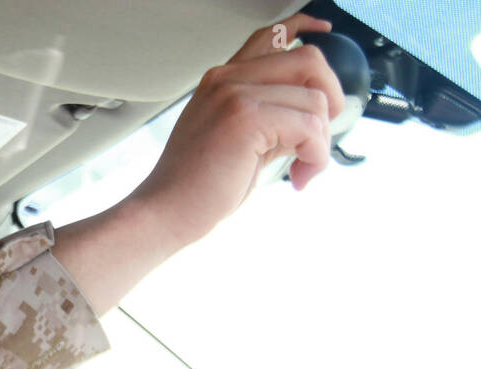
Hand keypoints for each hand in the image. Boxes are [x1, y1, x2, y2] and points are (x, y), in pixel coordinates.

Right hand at [127, 12, 343, 249]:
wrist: (165, 213)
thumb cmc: (195, 188)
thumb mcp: (233, 139)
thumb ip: (266, 116)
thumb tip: (311, 116)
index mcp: (222, 81)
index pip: (272, 36)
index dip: (305, 28)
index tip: (323, 30)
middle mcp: (228, 79)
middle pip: (308, 60)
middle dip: (330, 99)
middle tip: (320, 137)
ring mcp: (236, 95)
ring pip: (315, 100)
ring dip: (320, 142)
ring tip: (302, 169)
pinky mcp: (247, 119)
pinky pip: (310, 128)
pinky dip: (316, 156)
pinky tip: (299, 176)